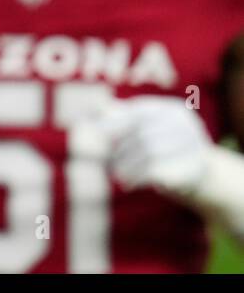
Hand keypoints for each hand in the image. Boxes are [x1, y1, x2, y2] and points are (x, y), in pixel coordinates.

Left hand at [91, 96, 211, 195]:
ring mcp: (194, 145)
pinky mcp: (196, 169)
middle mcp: (186, 124)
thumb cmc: (162, 148)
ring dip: (128, 167)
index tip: (93, 138)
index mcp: (172, 109)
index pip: (136, 114)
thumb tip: (96, 107)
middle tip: (107, 165)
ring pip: (150, 153)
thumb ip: (122, 118)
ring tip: (117, 177)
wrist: (201, 176)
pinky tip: (131, 185)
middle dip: (120, 151)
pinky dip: (140, 179)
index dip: (112, 126)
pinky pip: (161, 171)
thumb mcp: (145, 130)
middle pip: (142, 135)